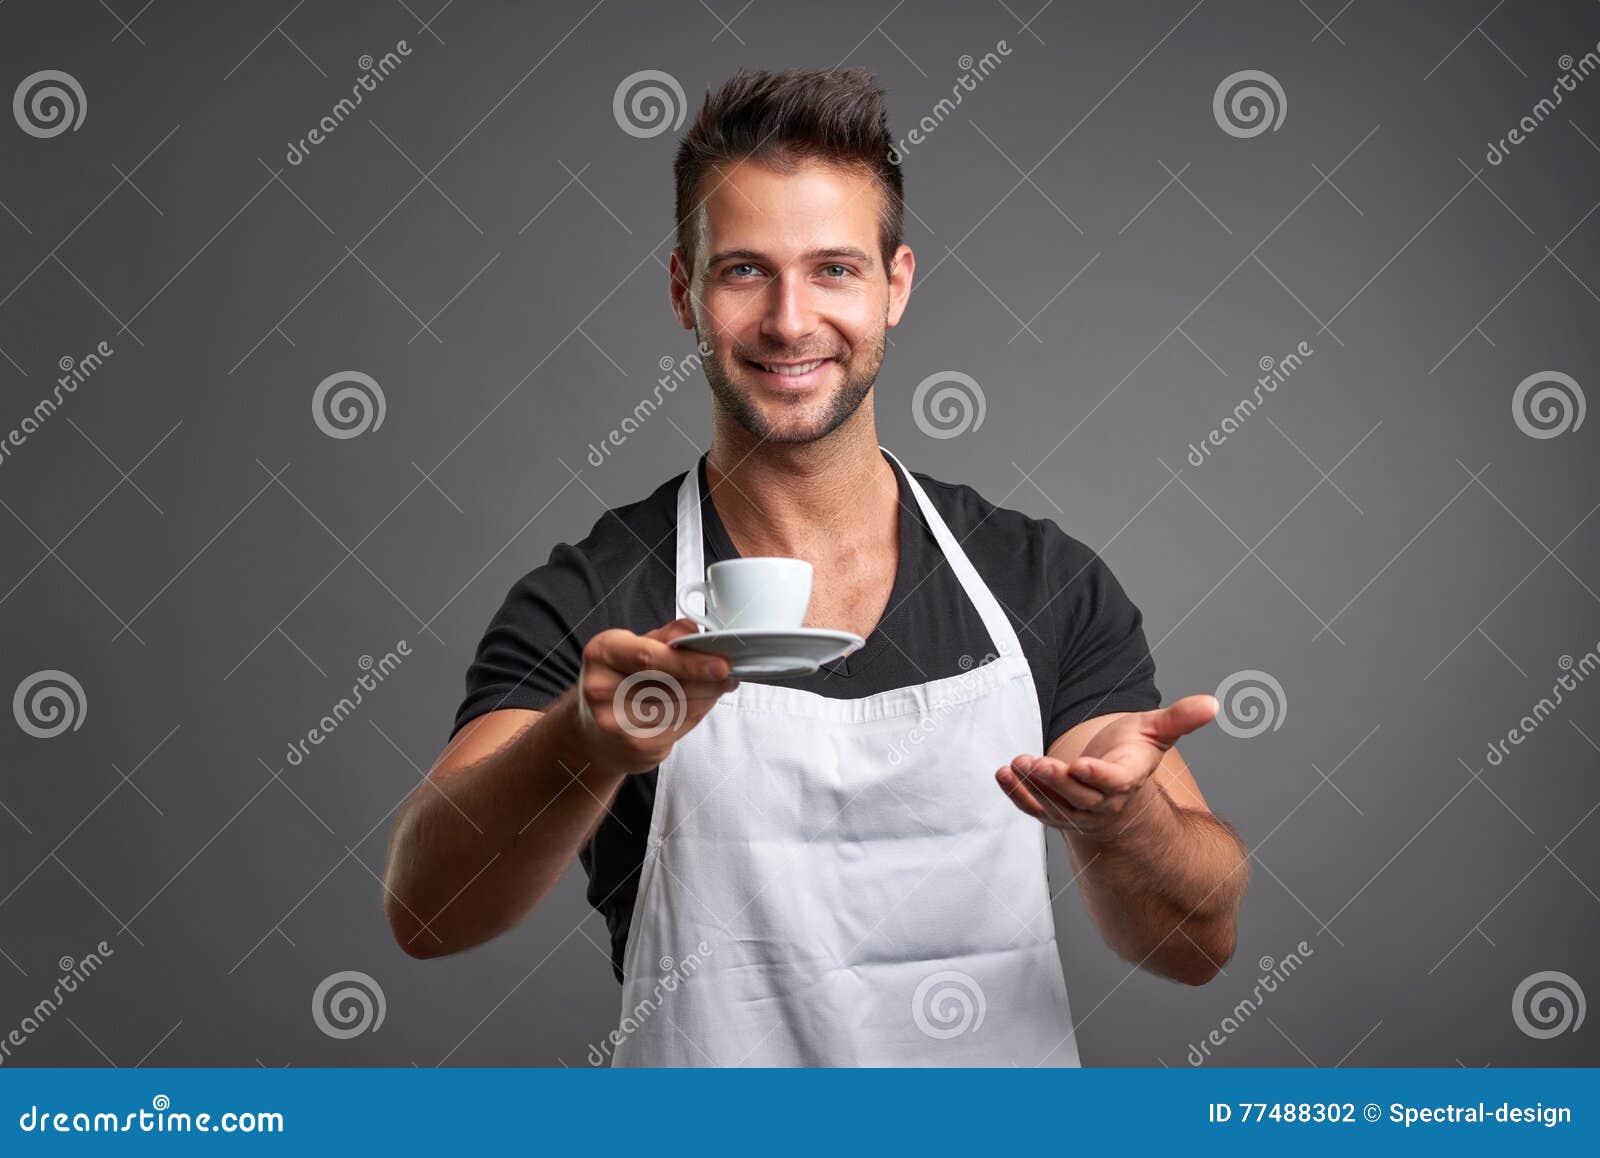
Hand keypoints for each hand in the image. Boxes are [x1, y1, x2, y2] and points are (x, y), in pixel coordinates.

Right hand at [576, 618, 738, 774]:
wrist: (594, 730)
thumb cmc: (620, 679)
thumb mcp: (634, 647)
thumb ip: (666, 636)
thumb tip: (697, 633)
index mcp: (602, 652)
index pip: (649, 657)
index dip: (690, 662)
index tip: (721, 664)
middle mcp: (601, 688)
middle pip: (670, 685)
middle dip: (708, 681)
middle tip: (730, 674)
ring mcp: (615, 722)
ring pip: (680, 708)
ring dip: (708, 697)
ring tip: (719, 686)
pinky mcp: (634, 747)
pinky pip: (679, 727)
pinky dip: (698, 714)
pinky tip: (701, 704)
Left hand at [995, 694, 1217, 837]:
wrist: (1115, 787)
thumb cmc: (1134, 754)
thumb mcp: (1156, 732)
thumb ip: (1180, 719)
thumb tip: (1213, 703)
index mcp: (1128, 780)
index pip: (1114, 783)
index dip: (1098, 776)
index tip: (1080, 765)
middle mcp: (1102, 801)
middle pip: (1078, 796)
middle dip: (1056, 781)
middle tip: (1036, 763)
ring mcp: (1076, 811)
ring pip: (1053, 804)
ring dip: (1032, 786)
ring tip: (1015, 765)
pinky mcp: (1053, 811)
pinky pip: (1033, 807)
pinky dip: (1016, 794)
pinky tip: (1002, 774)